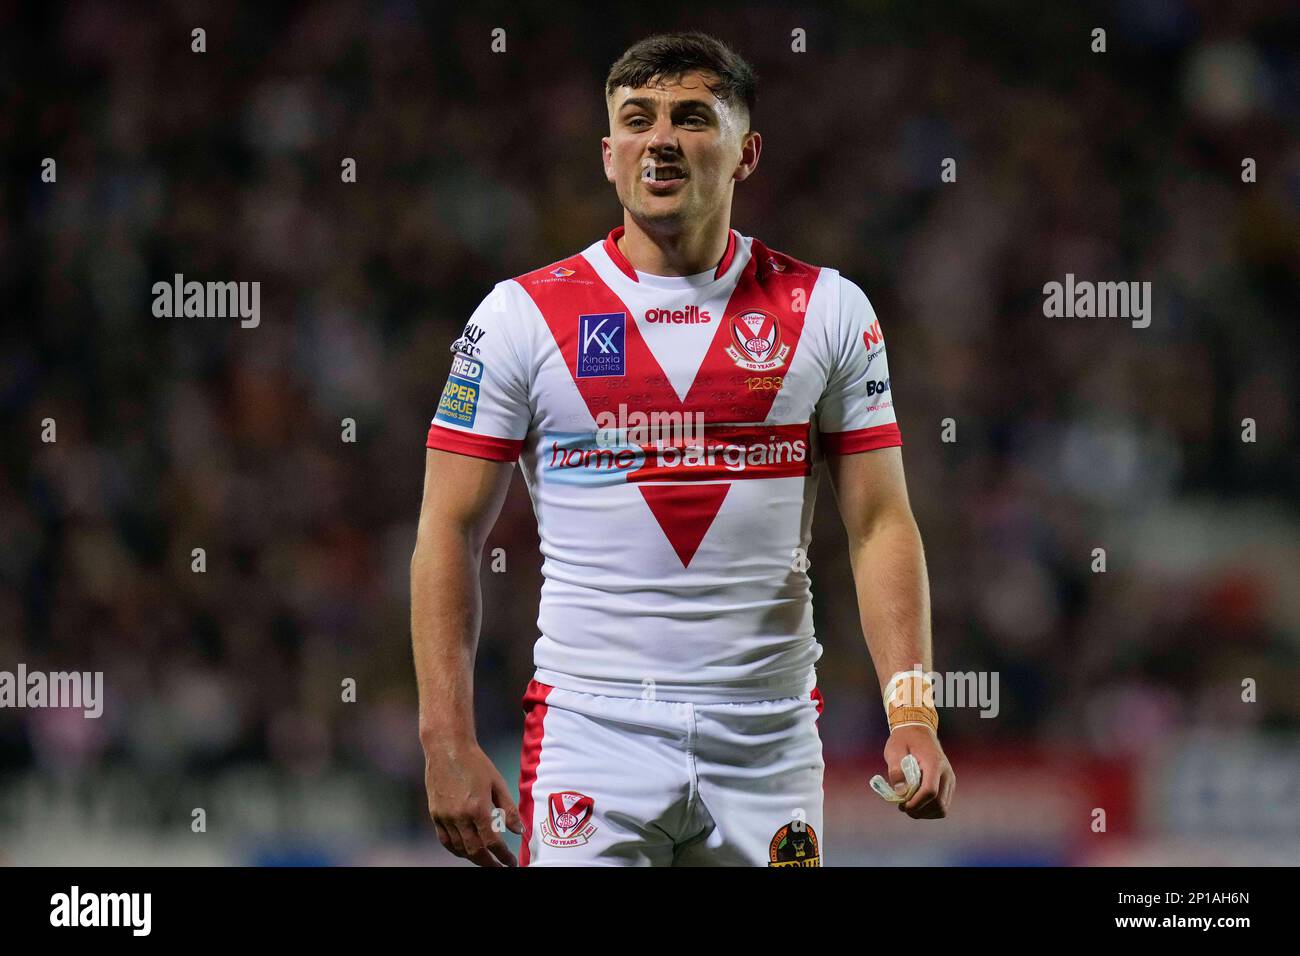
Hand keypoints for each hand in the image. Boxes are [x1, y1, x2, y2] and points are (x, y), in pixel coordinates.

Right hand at [423, 738, 522, 865]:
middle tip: (499, 865)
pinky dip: (456, 849)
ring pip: (459, 848)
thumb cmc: (476, 763)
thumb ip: (509, 809)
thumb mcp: (498, 783)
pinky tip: (465, 850)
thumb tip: (520, 831)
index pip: (492, 842)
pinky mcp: (435, 815)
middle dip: (489, 862)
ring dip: (473, 857)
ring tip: (485, 859)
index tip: (511, 862)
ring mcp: (445, 817)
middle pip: (475, 850)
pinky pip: (445, 840)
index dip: (503, 855)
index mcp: (478, 808)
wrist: (447, 748)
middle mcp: (460, 816)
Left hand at [883, 725, 954, 818]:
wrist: (918, 731)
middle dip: (919, 810)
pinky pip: (943, 805)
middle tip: (902, 806)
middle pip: (938, 804)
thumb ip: (896, 771)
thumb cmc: (904, 740)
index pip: (930, 791)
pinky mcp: (949, 786)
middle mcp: (946, 773)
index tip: (902, 804)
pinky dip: (929, 810)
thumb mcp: (894, 751)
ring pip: (942, 808)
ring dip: (924, 812)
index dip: (916, 803)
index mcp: (934, 763)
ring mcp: (950, 780)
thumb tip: (901, 792)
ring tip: (908, 805)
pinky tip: (916, 803)